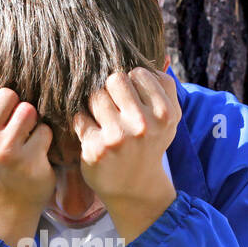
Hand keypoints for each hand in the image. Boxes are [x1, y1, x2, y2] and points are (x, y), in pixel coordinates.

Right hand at [0, 81, 55, 246]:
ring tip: (25, 136)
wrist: (8, 200)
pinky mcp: (28, 161)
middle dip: (15, 107)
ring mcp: (4, 151)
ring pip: (28, 109)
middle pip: (7, 94)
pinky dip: (44, 139)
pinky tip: (35, 152)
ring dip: (32, 121)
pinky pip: (44, 130)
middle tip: (14, 127)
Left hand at [71, 68, 180, 242]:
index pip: (138, 73)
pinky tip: (93, 135)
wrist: (135, 188)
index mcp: (164, 114)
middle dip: (111, 90)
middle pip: (115, 79)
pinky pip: (80, 117)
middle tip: (114, 107)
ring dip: (95, 106)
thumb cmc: (149, 145)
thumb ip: (164, 87)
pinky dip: (83, 123)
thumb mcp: (168, 119)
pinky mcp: (96, 148)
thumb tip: (158, 58)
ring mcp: (118, 137)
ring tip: (103, 121)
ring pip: (95, 96)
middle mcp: (143, 125)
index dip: (132, 83)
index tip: (132, 99)